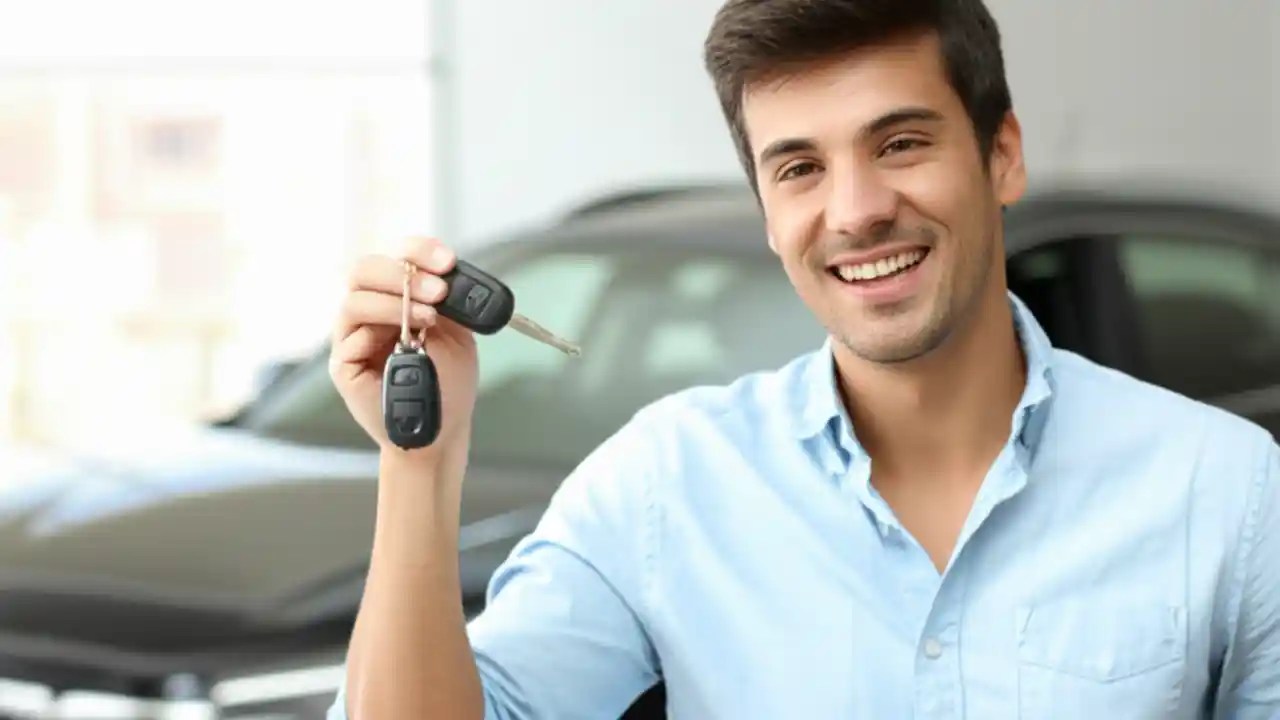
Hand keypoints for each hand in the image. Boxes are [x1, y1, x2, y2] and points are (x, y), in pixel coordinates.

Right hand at [328, 236, 478, 461]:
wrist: (441, 430)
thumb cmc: (448, 383)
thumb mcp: (458, 333)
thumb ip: (447, 302)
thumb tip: (442, 276)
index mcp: (398, 297)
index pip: (397, 257)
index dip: (419, 251)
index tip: (447, 261)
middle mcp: (371, 310)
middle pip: (365, 269)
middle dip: (403, 273)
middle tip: (437, 289)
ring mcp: (354, 335)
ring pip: (355, 297)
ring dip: (395, 301)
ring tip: (429, 316)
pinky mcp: (343, 362)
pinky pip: (350, 334)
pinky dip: (380, 328)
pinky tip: (408, 340)